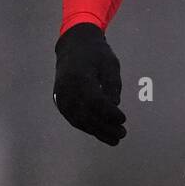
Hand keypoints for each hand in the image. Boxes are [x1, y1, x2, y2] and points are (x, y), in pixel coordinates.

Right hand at [53, 24, 126, 145]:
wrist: (73, 46)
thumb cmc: (95, 54)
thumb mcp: (110, 64)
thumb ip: (112, 84)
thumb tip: (114, 105)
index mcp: (79, 77)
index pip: (94, 101)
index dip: (109, 113)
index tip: (123, 118)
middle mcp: (67, 89)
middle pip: (86, 114)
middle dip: (106, 127)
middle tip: (123, 133)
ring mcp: (61, 97)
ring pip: (79, 120)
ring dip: (98, 132)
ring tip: (115, 139)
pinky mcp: (60, 102)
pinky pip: (74, 119)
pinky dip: (89, 128)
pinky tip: (102, 133)